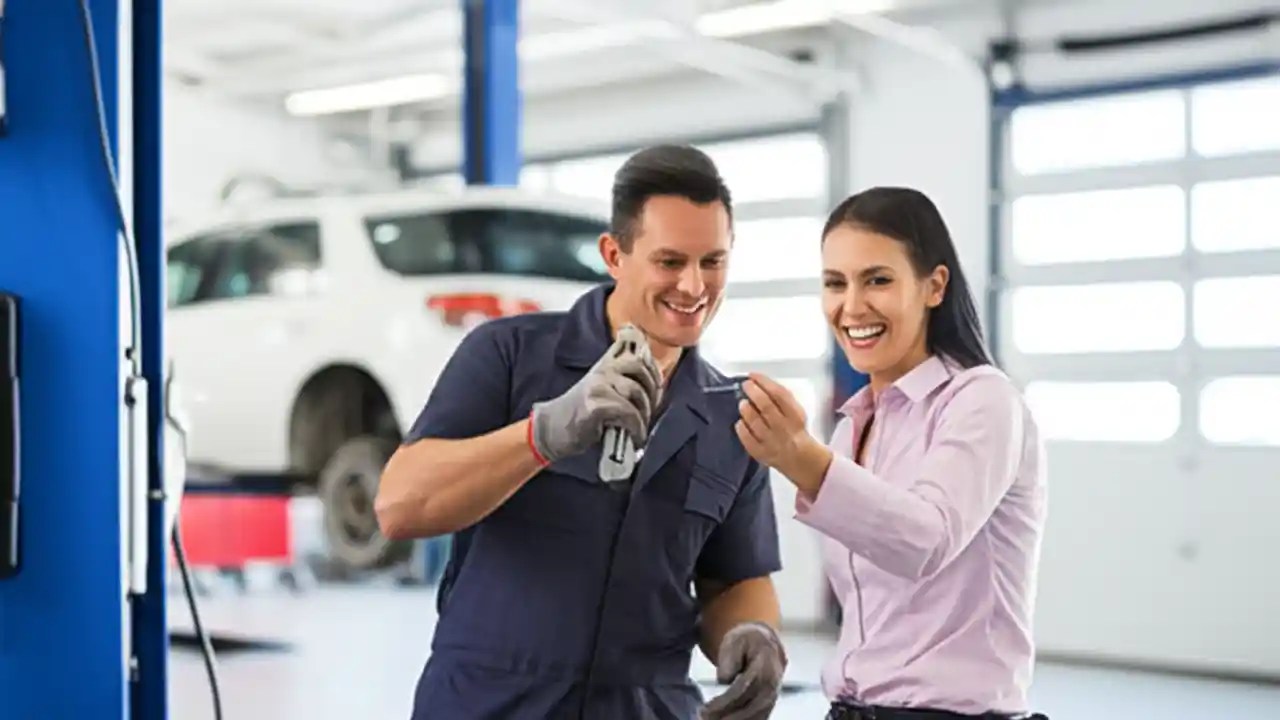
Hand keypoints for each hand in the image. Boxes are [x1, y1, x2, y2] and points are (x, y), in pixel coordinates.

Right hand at [529, 326, 661, 463]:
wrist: (551, 429)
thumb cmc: (581, 415)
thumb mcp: (601, 390)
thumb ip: (621, 382)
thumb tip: (654, 386)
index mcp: (605, 364)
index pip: (634, 351)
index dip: (652, 366)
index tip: (658, 387)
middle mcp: (602, 370)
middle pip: (639, 366)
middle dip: (652, 389)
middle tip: (651, 410)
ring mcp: (598, 385)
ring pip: (636, 391)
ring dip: (645, 413)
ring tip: (641, 427)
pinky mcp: (596, 404)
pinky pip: (628, 412)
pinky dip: (637, 427)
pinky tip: (635, 437)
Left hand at [700, 621, 786, 719]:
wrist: (764, 642)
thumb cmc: (745, 642)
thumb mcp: (735, 641)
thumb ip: (730, 659)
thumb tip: (725, 679)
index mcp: (765, 666)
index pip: (744, 688)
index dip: (725, 701)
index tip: (706, 709)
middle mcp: (772, 684)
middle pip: (751, 706)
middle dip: (728, 717)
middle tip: (706, 719)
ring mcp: (773, 695)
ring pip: (757, 716)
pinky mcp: (770, 703)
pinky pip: (760, 718)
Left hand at [735, 374, 812, 473]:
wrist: (799, 457)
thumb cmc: (794, 429)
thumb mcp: (795, 410)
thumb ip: (781, 397)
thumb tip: (760, 382)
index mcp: (795, 415)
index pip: (779, 394)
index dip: (764, 382)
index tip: (753, 375)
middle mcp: (784, 428)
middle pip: (766, 406)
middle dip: (753, 392)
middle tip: (746, 385)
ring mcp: (772, 442)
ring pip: (755, 422)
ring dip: (746, 409)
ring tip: (743, 403)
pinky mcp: (761, 453)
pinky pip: (748, 439)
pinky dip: (742, 428)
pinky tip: (741, 422)